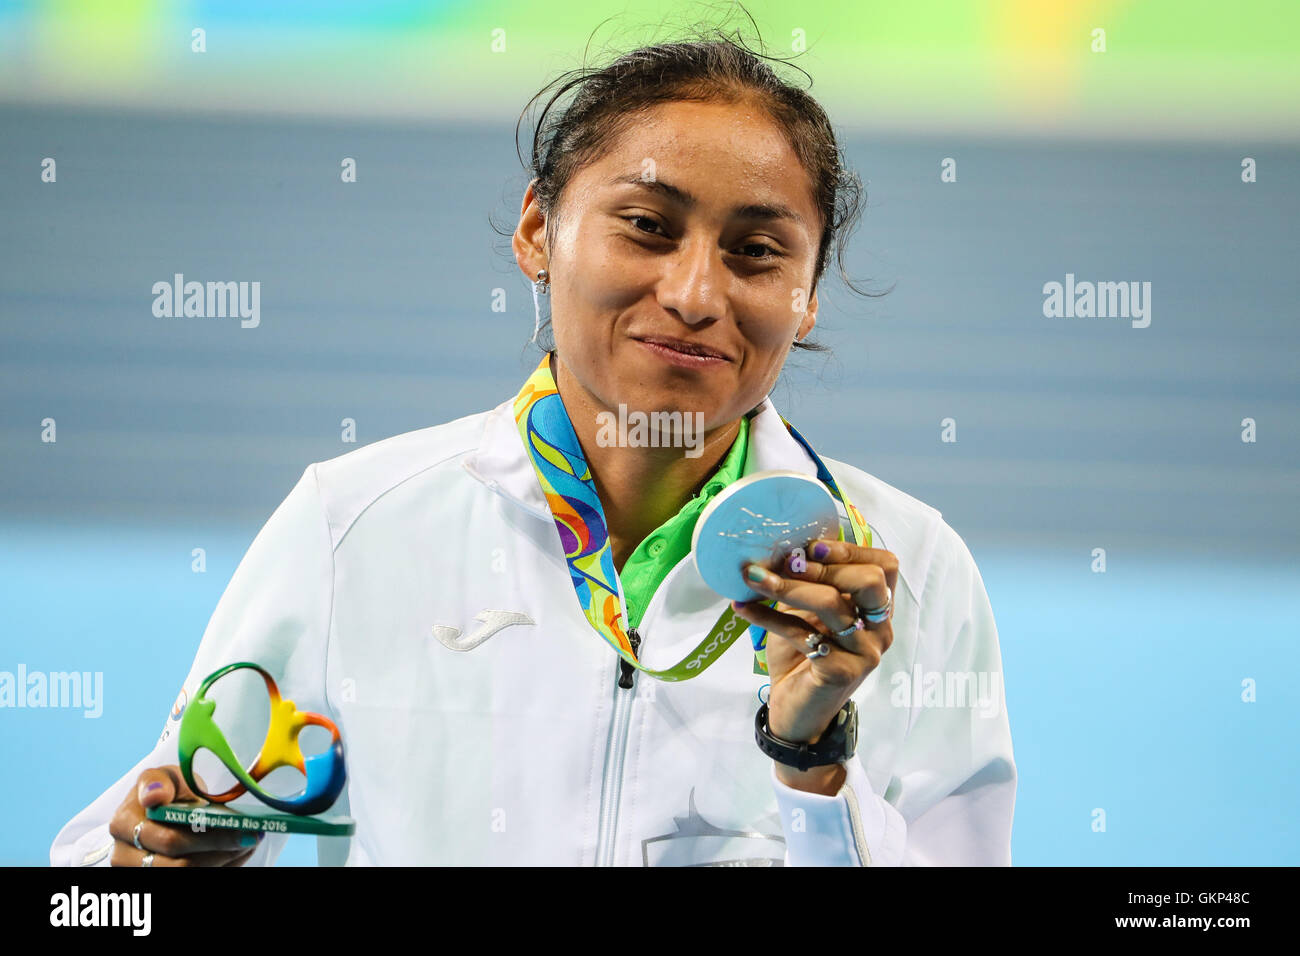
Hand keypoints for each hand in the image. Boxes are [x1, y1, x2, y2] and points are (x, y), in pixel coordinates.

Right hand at [109, 765, 261, 866]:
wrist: (162, 808)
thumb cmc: (166, 790)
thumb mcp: (163, 777)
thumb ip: (157, 782)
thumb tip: (154, 796)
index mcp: (123, 824)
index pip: (168, 840)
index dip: (206, 838)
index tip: (237, 826)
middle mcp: (124, 855)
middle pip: (179, 865)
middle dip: (220, 850)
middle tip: (252, 837)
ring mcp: (138, 871)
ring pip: (186, 876)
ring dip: (223, 862)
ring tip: (248, 843)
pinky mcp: (156, 880)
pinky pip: (192, 879)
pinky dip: (220, 868)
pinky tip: (237, 854)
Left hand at [729, 539, 897, 792]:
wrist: (796, 711)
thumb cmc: (803, 656)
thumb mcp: (807, 612)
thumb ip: (807, 583)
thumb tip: (783, 546)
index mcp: (878, 611)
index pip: (885, 566)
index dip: (851, 550)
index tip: (811, 547)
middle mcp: (880, 631)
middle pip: (869, 580)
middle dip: (824, 566)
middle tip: (786, 563)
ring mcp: (864, 653)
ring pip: (832, 604)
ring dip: (787, 586)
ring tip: (752, 577)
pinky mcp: (841, 671)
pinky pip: (803, 633)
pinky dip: (768, 617)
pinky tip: (742, 607)